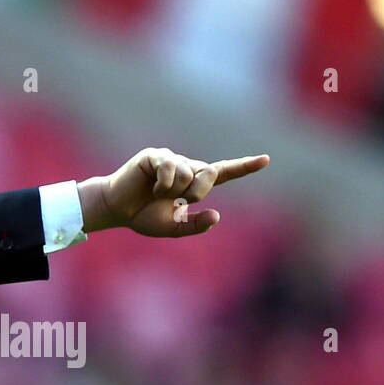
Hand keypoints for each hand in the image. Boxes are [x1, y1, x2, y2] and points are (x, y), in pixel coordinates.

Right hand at [77, 147, 268, 236]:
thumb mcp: (175, 228)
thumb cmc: (144, 216)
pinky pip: (170, 166)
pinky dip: (163, 182)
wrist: (117, 210)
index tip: (266, 160)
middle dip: (199, 191)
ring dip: (176, 190)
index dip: (245, 167)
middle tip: (180, 201)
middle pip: (210, 173)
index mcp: (194, 183)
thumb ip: (196, 225)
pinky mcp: (155, 156)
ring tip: (159, 195)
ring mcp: (171, 159)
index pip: (224, 173)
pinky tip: (152, 187)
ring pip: (189, 172)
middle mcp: (186, 167)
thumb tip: (217, 215)